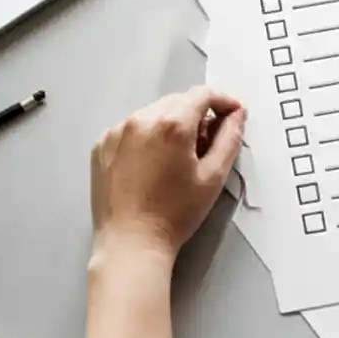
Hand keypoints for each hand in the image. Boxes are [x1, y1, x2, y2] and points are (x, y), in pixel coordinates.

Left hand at [90, 87, 245, 264]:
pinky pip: (131, 128)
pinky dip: (146, 136)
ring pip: (153, 113)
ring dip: (170, 124)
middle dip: (196, 115)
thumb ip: (229, 139)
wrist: (131, 243)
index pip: (202, 94)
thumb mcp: (213, 177)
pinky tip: (151, 163)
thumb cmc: (175, 215)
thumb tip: (237, 114)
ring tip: (177, 157)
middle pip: (177, 101)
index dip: (222, 100)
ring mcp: (117, 131)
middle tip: (207, 144)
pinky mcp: (102, 145)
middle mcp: (141, 119)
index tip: (233, 113)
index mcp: (171, 124)